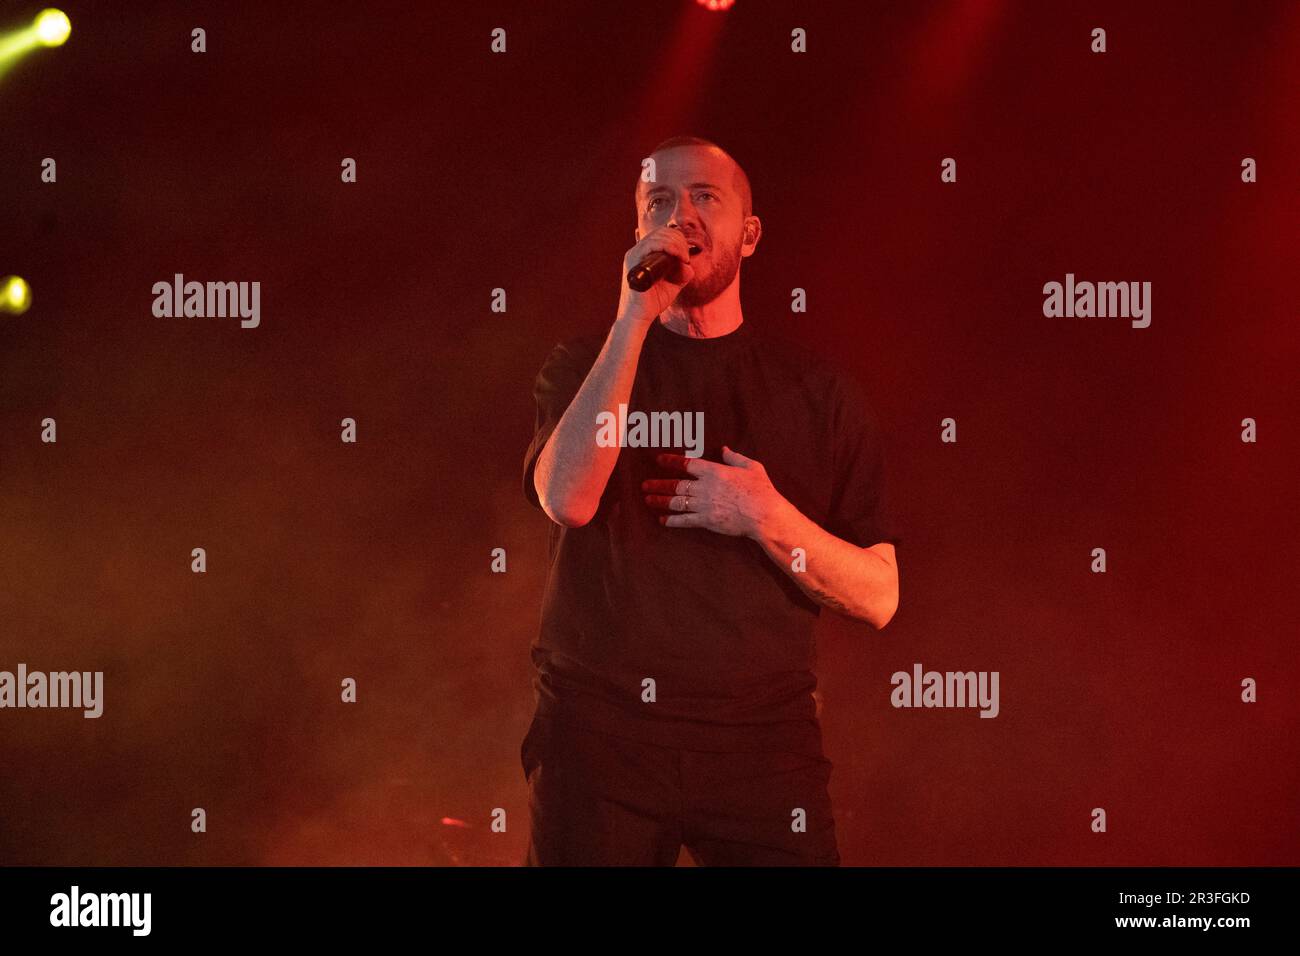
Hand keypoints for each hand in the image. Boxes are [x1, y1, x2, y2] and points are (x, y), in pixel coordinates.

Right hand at [617, 225, 695, 324]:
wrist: (640, 316)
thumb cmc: (654, 301)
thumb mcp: (673, 285)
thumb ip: (681, 273)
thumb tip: (688, 265)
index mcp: (646, 253)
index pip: (663, 234)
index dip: (678, 239)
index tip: (686, 256)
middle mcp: (638, 250)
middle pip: (662, 231)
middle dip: (679, 241)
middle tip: (686, 257)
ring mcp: (635, 254)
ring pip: (658, 235)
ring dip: (676, 244)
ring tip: (683, 258)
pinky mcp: (633, 260)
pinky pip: (651, 244)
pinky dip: (668, 246)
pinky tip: (677, 256)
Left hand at [641, 446, 788, 537]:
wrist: (765, 514)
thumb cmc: (761, 490)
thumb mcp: (751, 466)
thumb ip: (735, 457)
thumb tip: (724, 449)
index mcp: (715, 471)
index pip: (687, 464)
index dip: (671, 461)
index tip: (659, 460)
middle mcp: (705, 487)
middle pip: (676, 485)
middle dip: (658, 484)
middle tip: (644, 485)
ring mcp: (704, 505)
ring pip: (676, 502)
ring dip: (660, 500)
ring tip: (648, 499)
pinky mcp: (707, 521)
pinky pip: (685, 520)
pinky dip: (672, 520)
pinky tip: (662, 519)